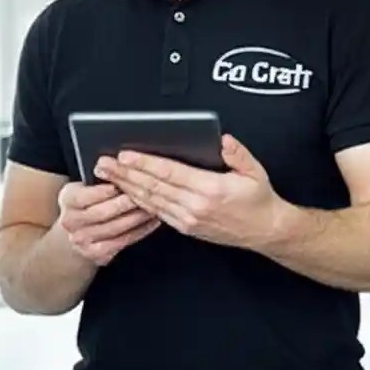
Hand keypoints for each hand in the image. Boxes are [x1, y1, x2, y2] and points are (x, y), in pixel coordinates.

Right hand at [57, 181, 160, 266]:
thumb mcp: (87, 185)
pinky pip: (123, 241)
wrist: (79, 231)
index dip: (101, 191)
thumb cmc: (90, 201)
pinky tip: (153, 221)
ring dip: (137, 217)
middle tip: (145, 194)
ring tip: (154, 206)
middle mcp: (71, 222)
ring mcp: (82, 240)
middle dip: (125, 203)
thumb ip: (101, 178)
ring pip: (115, 228)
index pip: (82, 196)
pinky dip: (141, 231)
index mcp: (67, 199)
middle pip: (100, 213)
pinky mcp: (96, 254)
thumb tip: (122, 166)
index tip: (120, 183)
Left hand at [94, 134, 290, 250]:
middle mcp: (196, 206)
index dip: (146, 163)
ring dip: (127, 187)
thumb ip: (237, 154)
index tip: (126, 155)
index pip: (170, 173)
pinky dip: (139, 202)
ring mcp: (189, 220)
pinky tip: (127, 192)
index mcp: (211, 190)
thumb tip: (222, 139)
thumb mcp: (255, 171)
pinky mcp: (186, 228)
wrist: (265, 230)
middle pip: (154, 187)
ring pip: (151, 201)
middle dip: (126, 174)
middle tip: (104, 163)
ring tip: (108, 176)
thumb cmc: (259, 199)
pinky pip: (157, 213)